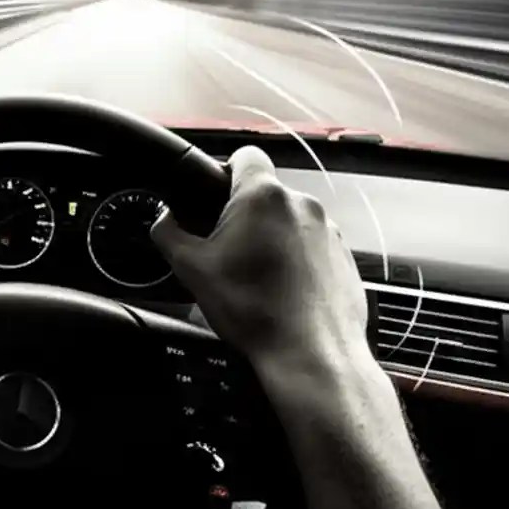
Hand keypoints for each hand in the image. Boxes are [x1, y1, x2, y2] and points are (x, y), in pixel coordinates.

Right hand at [151, 146, 370, 377]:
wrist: (311, 353)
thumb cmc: (254, 310)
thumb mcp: (192, 270)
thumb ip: (169, 234)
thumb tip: (163, 220)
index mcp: (263, 196)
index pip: (244, 155)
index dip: (224, 171)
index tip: (214, 197)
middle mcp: (302, 204)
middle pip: (265, 194)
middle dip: (245, 217)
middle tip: (227, 253)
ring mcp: (329, 231)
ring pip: (290, 222)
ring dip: (272, 240)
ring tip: (256, 279)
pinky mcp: (345, 257)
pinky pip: (313, 247)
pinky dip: (297, 262)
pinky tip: (282, 293)